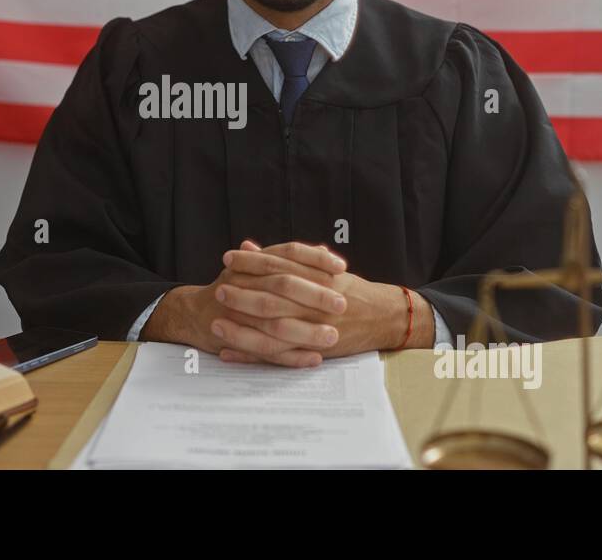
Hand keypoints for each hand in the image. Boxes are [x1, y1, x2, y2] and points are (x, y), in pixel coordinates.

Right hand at [140, 244, 349, 367]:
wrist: (192, 314)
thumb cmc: (232, 289)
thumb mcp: (253, 268)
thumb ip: (285, 260)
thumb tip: (321, 248)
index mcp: (252, 264)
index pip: (287, 253)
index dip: (314, 259)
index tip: (340, 267)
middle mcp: (243, 283)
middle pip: (283, 286)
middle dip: (314, 296)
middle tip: (341, 304)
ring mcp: (237, 312)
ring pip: (276, 321)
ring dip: (306, 331)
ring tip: (332, 337)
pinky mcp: (235, 339)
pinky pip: (266, 350)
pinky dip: (291, 356)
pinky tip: (314, 359)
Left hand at [214, 240, 431, 361]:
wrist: (385, 316)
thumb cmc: (350, 289)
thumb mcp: (322, 267)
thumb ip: (285, 258)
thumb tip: (248, 245)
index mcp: (318, 276)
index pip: (281, 264)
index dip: (253, 261)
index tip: (229, 257)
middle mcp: (317, 301)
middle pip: (274, 296)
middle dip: (244, 293)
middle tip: (220, 289)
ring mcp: (316, 328)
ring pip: (274, 329)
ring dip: (243, 327)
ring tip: (217, 322)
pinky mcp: (314, 350)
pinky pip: (278, 356)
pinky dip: (252, 356)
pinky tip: (229, 353)